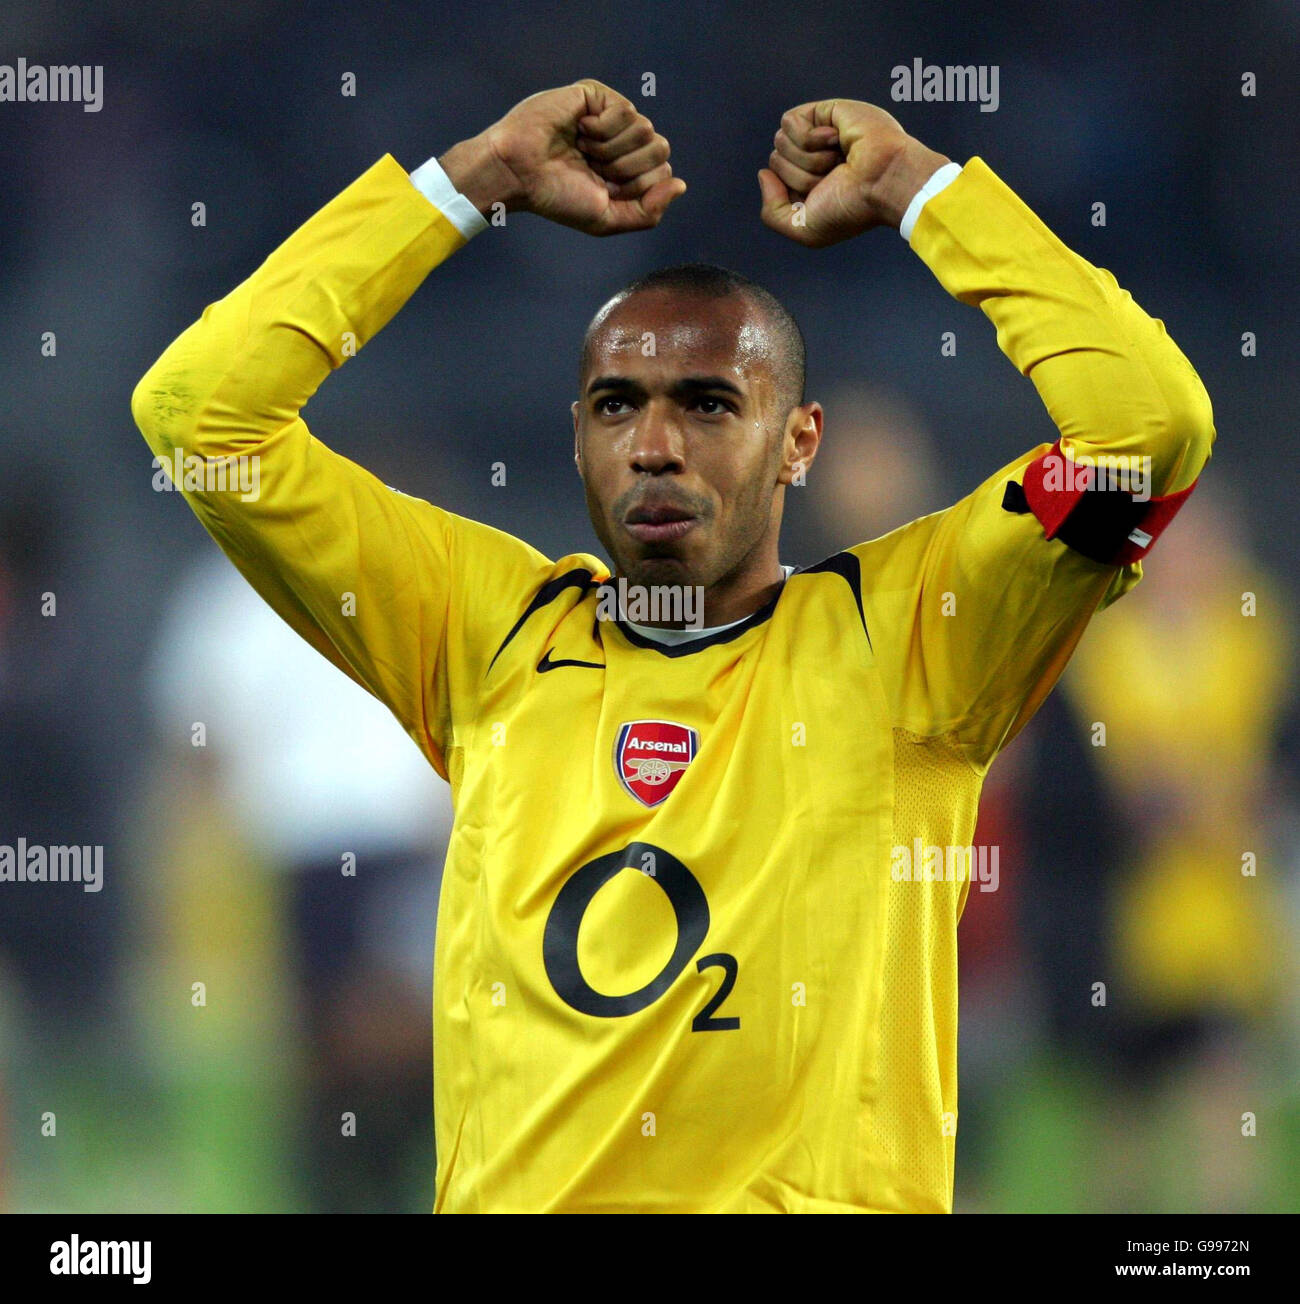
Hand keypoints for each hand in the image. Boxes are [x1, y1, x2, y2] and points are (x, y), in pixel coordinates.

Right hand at [440, 80, 685, 235]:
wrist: (520, 172)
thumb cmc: (557, 198)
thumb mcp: (607, 219)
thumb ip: (649, 212)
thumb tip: (681, 185)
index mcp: (628, 171)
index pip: (663, 172)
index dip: (636, 185)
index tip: (604, 188)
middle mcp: (624, 143)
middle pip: (660, 148)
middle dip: (627, 166)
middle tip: (593, 167)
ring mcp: (612, 117)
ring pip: (646, 128)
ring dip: (611, 148)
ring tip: (582, 149)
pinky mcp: (597, 96)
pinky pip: (626, 110)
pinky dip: (602, 128)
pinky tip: (579, 129)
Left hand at [757, 99, 949, 247]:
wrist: (881, 182)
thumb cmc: (850, 208)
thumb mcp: (804, 230)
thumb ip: (772, 212)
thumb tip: (764, 174)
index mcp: (808, 184)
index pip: (774, 181)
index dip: (791, 192)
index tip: (821, 196)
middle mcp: (811, 159)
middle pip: (775, 161)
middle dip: (801, 175)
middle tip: (834, 176)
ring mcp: (817, 134)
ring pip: (780, 142)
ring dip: (808, 158)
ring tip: (839, 159)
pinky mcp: (824, 112)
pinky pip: (789, 121)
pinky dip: (809, 137)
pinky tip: (836, 139)